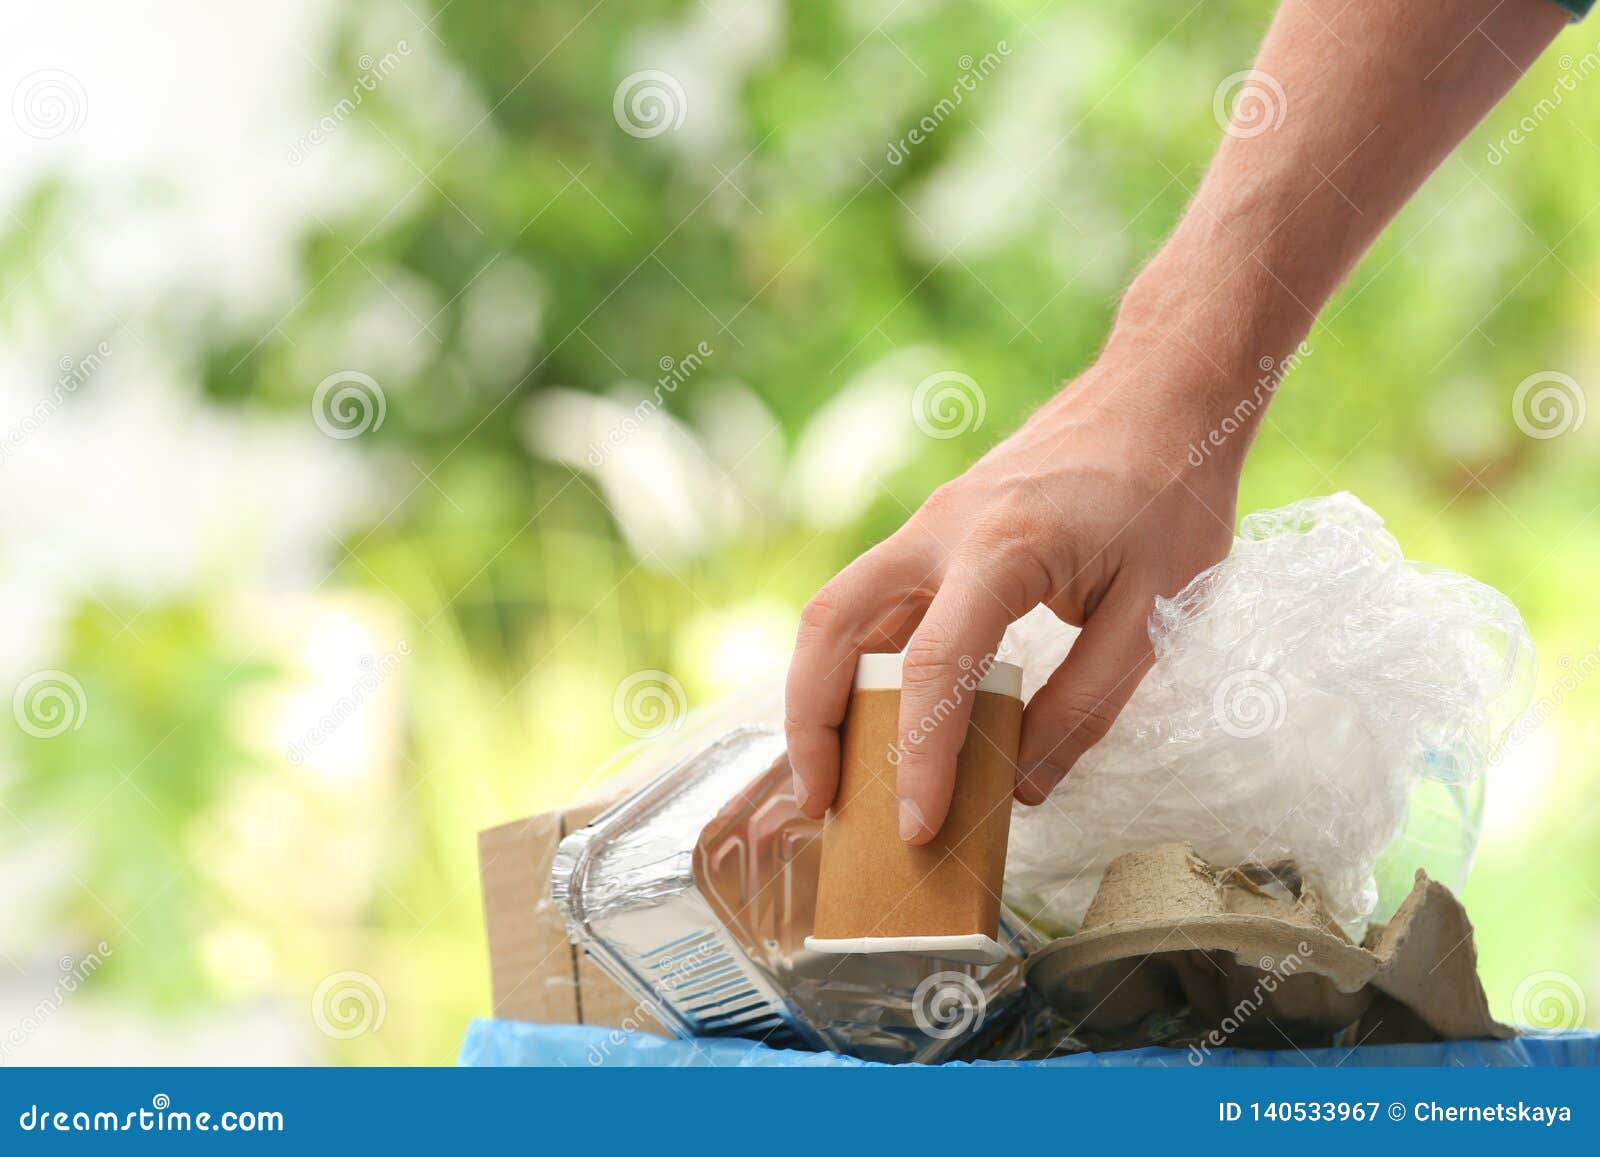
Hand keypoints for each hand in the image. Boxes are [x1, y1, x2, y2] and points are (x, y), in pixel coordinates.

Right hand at [785, 332, 1241, 842]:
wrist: (1160, 391)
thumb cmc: (1171, 492)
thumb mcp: (1157, 612)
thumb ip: (1086, 704)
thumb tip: (1025, 786)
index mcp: (1002, 547)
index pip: (935, 668)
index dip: (918, 757)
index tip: (917, 827)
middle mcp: (941, 532)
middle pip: (832, 626)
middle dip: (811, 721)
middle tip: (820, 804)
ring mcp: (929, 527)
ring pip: (838, 614)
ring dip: (821, 695)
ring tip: (834, 778)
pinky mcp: (935, 534)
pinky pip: (876, 606)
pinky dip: (862, 669)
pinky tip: (879, 720)